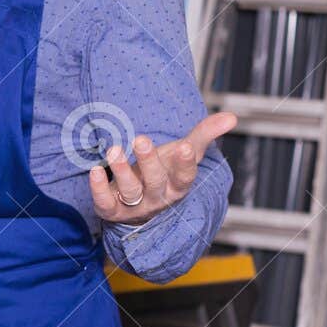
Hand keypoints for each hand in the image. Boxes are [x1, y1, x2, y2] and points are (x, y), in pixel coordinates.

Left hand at [89, 111, 237, 224]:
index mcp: (177, 184)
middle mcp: (157, 197)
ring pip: (131, 191)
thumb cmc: (163, 171)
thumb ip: (204, 135)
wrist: (138, 201)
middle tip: (140, 139)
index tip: (182, 147)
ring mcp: (135, 205)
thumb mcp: (184, 153)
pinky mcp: (112, 209)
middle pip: (155, 181)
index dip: (184, 164)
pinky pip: (105, 203)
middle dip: (148, 161)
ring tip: (113, 150)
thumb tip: (231, 117)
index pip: (184, 177)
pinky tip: (94, 170)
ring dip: (121, 171)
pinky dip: (99, 189)